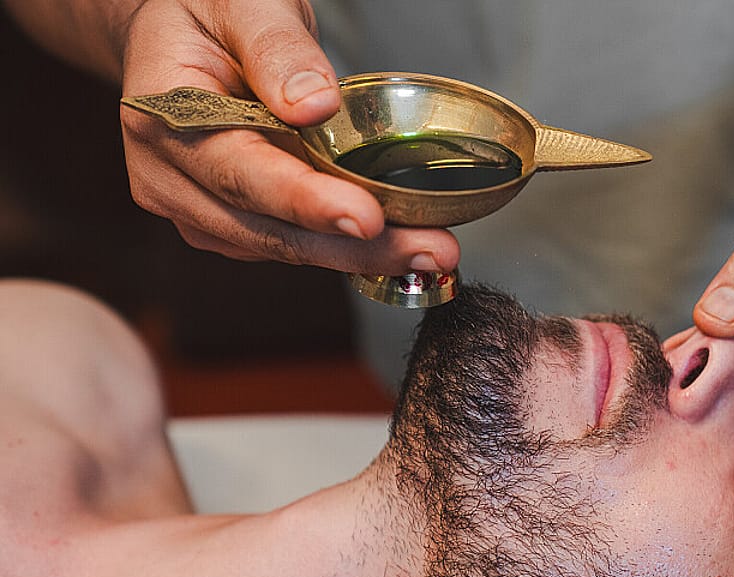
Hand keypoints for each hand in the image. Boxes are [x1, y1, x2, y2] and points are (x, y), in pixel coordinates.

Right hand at [118, 0, 459, 273]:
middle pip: (268, 229)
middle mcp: (168, 176)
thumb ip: (276, 48)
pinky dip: (343, 248)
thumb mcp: (244, 2)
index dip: (305, 201)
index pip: (238, 171)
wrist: (181, 32)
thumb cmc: (210, 9)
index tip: (366, 218)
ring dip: (360, 256)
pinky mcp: (226, 224)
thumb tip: (314, 105)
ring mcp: (196, 208)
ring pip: (283, 248)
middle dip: (354, 248)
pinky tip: (397, 244)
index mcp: (162, 117)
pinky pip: (288, 245)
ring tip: (431, 249)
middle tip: (432, 250)